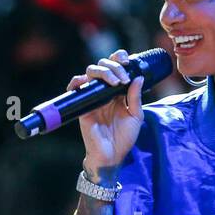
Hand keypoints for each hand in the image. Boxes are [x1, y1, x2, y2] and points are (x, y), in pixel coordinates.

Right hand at [70, 48, 144, 180]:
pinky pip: (76, 88)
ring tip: (115, 82)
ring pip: (91, 72)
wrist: (112, 155)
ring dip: (103, 71)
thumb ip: (136, 97)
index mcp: (118, 91)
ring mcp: (93, 97)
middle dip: (114, 66)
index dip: (119, 59)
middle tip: (123, 79)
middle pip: (104, 65)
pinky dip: (78, 81)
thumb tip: (138, 77)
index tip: (127, 62)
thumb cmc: (124, 138)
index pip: (116, 67)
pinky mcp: (83, 105)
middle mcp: (104, 91)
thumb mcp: (136, 116)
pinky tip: (86, 81)